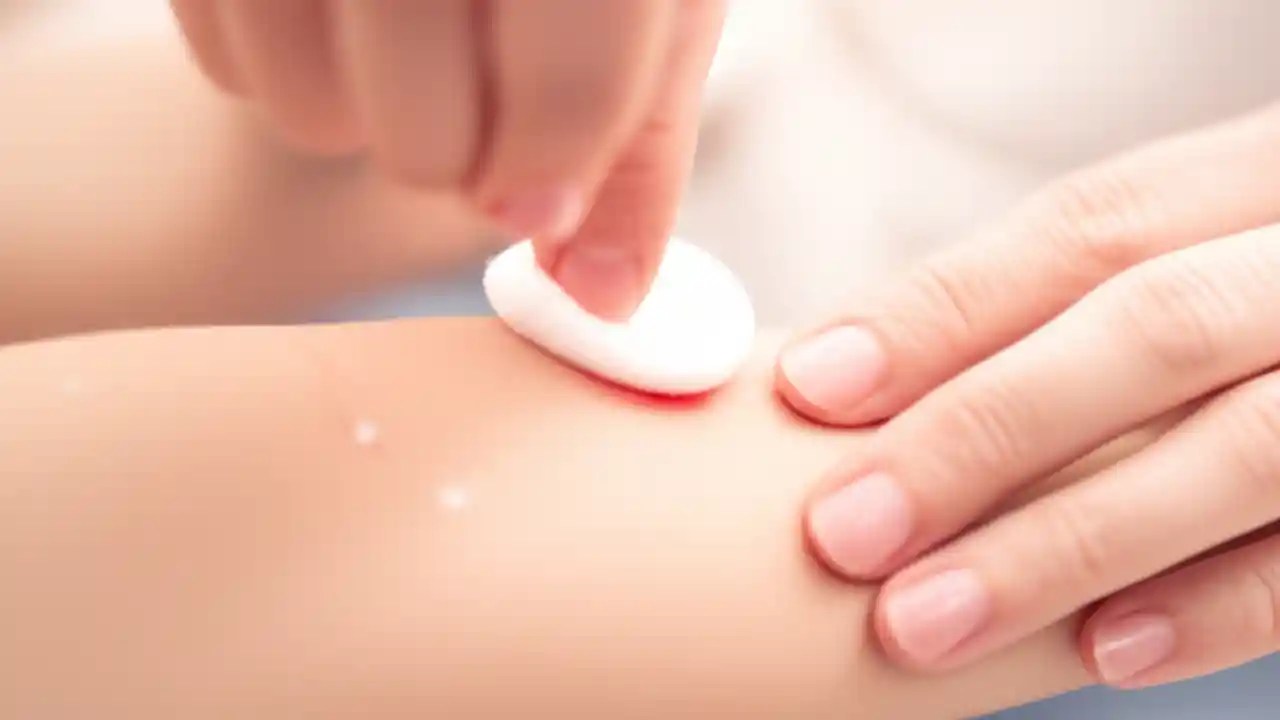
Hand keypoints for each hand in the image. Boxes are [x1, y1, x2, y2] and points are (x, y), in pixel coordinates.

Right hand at [170, 0, 724, 318]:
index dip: (560, 167)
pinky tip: (341, 23)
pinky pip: (227, 68)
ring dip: (371, 127)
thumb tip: (600, 300)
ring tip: (410, 55)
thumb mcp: (651, 13)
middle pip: (425, 134)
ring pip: (315, 115)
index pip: (571, 75)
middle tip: (476, 112)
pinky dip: (287, 75)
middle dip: (461, 164)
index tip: (544, 201)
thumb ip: (635, 158)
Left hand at [776, 103, 1279, 687]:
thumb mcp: (1201, 255)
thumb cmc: (1257, 312)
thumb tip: (853, 385)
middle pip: (1151, 329)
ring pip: (1240, 447)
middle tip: (842, 532)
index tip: (810, 386)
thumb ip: (1067, 305)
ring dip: (1062, 542)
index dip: (942, 309)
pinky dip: (1215, 607)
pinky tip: (1100, 650)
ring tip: (922, 622)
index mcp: (1253, 186)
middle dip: (981, 432)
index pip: (1087, 231)